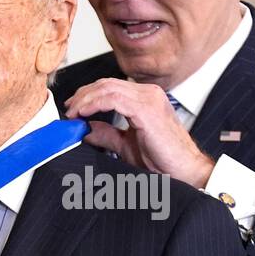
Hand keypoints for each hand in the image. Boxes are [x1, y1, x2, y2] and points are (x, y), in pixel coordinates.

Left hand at [64, 78, 214, 187]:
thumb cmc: (164, 160)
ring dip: (85, 99)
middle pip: (106, 84)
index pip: (110, 87)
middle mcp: (148, 94)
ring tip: (73, 113)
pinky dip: (94, 104)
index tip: (74, 107)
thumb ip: (108, 134)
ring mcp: (149, 99)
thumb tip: (86, 129)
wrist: (185, 171)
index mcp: (145, 99)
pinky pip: (113, 99)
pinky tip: (84, 113)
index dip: (88, 94)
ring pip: (107, 88)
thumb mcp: (126, 145)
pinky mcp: (146, 110)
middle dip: (83, 95)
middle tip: (69, 109)